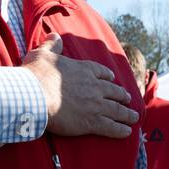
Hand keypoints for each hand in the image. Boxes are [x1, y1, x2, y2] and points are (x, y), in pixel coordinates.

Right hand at [22, 33, 139, 138]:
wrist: (35, 96)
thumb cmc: (36, 75)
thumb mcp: (43, 54)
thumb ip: (52, 45)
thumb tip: (55, 35)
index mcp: (85, 70)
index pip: (102, 72)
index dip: (108, 77)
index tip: (111, 79)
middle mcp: (94, 87)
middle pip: (114, 92)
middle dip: (122, 96)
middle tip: (127, 99)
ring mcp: (96, 105)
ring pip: (117, 110)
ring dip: (127, 114)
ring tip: (134, 117)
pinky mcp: (92, 122)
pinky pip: (111, 127)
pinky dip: (121, 130)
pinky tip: (127, 132)